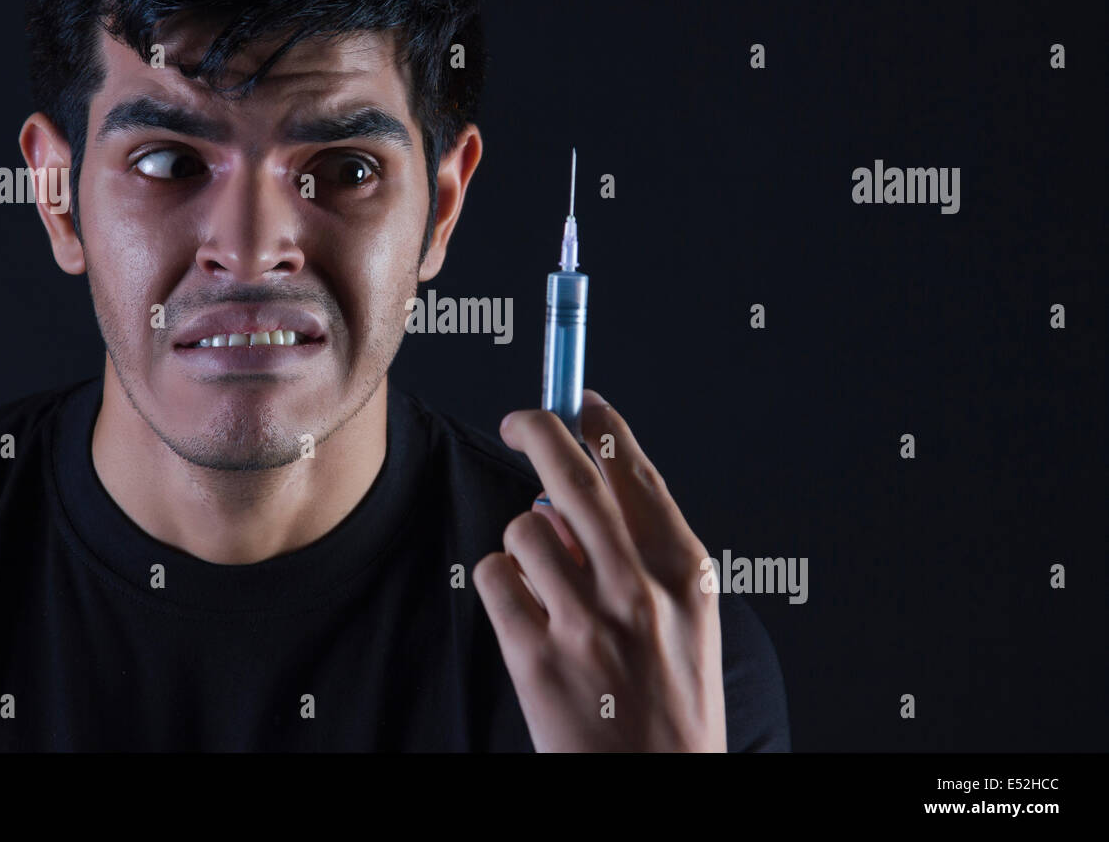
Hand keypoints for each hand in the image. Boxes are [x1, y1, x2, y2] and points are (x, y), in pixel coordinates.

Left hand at [473, 389, 726, 751]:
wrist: (658, 785)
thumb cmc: (673, 700)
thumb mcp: (690, 618)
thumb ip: (645, 551)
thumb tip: (578, 492)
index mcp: (684, 571)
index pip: (634, 469)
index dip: (599, 423)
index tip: (576, 400)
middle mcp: (637, 587)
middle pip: (570, 471)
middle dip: (536, 426)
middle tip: (518, 420)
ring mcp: (584, 622)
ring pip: (522, 526)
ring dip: (524, 542)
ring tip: (545, 580)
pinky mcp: (536, 656)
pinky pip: (494, 577)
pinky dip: (502, 586)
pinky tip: (526, 614)